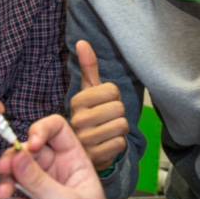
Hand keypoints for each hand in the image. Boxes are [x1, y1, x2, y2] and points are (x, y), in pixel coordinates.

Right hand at [0, 115, 114, 198]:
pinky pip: (13, 197)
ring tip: (4, 194)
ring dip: (6, 181)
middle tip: (3, 168)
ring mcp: (40, 187)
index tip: (30, 144)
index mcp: (73, 159)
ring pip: (15, 172)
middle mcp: (55, 169)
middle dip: (13, 157)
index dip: (40, 130)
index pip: (56, 129)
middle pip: (28, 149)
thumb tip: (18, 156)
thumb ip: (41, 181)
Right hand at [68, 40, 127, 170]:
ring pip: (122, 125)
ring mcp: (86, 140)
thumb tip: (82, 41)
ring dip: (119, 129)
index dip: (113, 97)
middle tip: (105, 119)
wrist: (82, 150)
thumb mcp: (87, 92)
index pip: (112, 90)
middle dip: (117, 113)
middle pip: (119, 108)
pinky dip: (118, 143)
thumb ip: (88, 67)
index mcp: (77, 101)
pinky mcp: (95, 156)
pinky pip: (121, 143)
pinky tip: (106, 143)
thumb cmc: (88, 116)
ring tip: (106, 130)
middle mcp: (78, 120)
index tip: (102, 103)